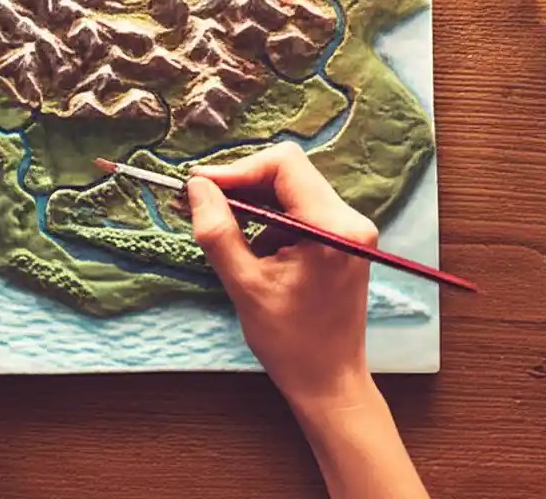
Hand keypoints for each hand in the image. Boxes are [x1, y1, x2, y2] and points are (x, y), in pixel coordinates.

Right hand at [187, 142, 376, 404]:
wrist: (329, 381)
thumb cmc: (290, 342)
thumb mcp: (244, 285)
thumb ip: (218, 231)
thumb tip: (197, 186)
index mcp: (332, 227)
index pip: (285, 164)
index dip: (238, 169)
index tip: (200, 186)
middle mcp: (349, 219)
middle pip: (288, 172)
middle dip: (242, 184)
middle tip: (201, 202)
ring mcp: (349, 229)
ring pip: (291, 190)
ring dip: (253, 203)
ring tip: (223, 228)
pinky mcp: (341, 240)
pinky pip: (299, 210)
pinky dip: (268, 220)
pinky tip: (249, 246)